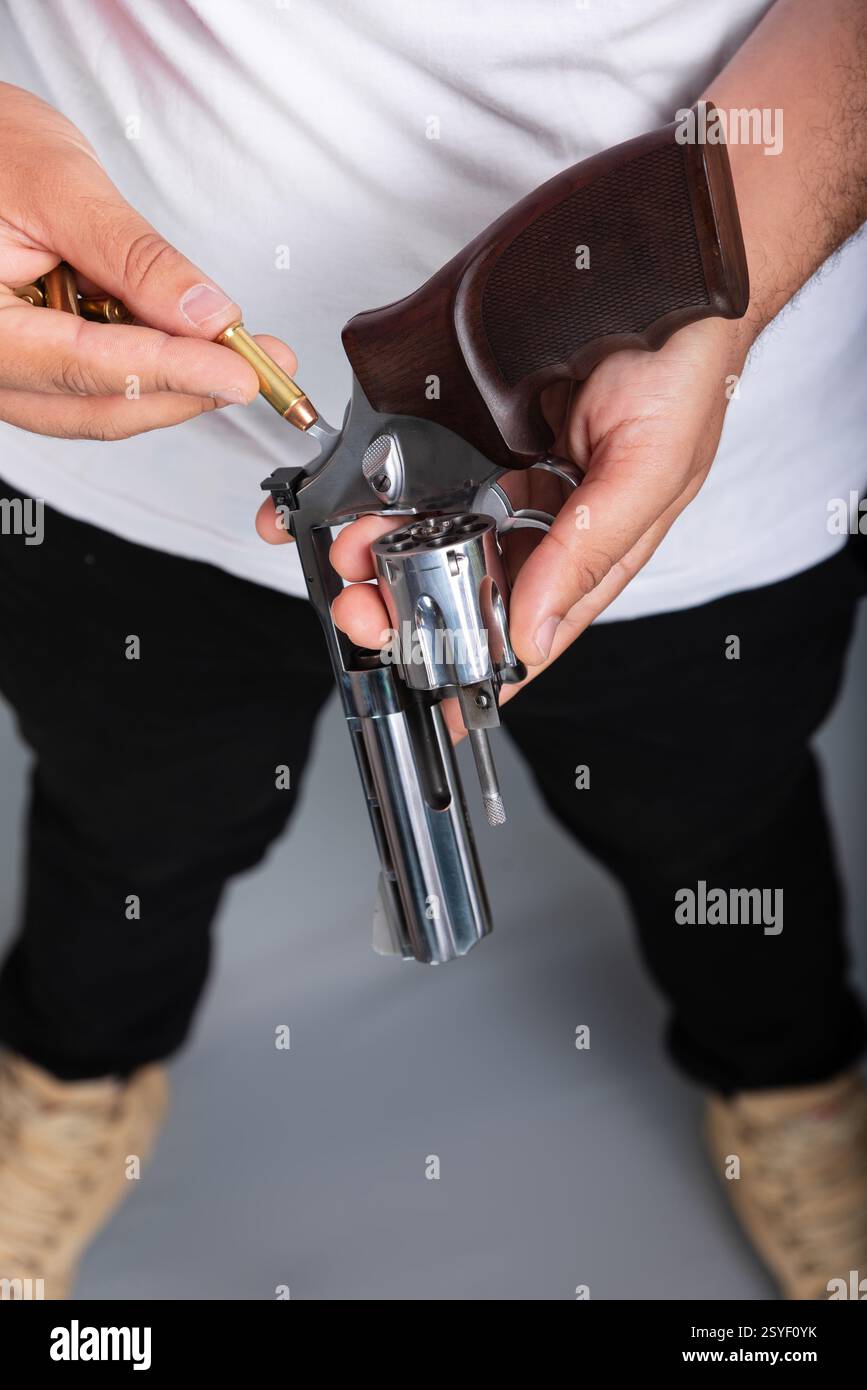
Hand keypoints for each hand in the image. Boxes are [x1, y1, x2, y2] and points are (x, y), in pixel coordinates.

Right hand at [0, 83, 294, 438]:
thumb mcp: (60, 185)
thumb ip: (133, 259)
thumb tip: (206, 315)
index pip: (88, 365)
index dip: (174, 373)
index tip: (239, 374)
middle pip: (98, 404)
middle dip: (186, 389)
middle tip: (258, 370)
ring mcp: (7, 369)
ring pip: (100, 404)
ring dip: (175, 385)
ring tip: (237, 353)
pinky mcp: (31, 361)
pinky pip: (92, 384)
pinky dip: (147, 369)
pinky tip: (189, 345)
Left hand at [262, 316, 749, 727]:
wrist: (667, 257)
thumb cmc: (683, 370)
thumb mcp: (649, 473)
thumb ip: (588, 554)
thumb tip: (530, 637)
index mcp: (591, 547)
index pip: (532, 627)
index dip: (482, 666)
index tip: (436, 699)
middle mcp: (543, 517)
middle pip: (467, 584)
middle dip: (409, 605)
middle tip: (365, 609)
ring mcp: (504, 471)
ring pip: (432, 531)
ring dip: (382, 550)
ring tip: (346, 553)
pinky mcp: (471, 425)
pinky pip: (415, 466)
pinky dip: (376, 489)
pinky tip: (344, 504)